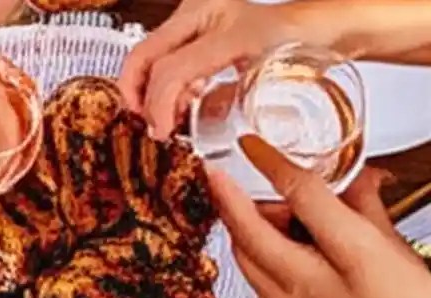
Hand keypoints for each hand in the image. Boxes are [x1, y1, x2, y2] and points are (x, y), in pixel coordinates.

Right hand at [120, 0, 310, 138]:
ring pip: (147, 53)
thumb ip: (227, 103)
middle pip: (145, 54)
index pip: (173, 69)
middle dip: (137, 94)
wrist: (314, 24)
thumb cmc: (302, 47)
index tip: (162, 132)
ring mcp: (193, 10)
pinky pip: (159, 51)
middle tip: (149, 122)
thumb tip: (192, 133)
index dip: (159, 106)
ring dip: (146, 88)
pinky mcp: (189, 19)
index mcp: (229, 27)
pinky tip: (178, 98)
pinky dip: (159, 79)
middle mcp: (205, 9)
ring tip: (165, 114)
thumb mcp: (269, 81)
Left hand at [210, 136, 430, 297]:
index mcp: (350, 254)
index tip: (249, 145)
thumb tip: (347, 170)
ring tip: (280, 221)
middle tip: (245, 183)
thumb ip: (360, 197)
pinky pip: (252, 279)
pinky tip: (283, 253)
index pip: (301, 196)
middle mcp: (309, 286)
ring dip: (250, 229)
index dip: (271, 165)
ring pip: (245, 255)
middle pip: (252, 230)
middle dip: (241, 201)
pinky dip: (259, 257)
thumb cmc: (411, 296)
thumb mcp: (389, 236)